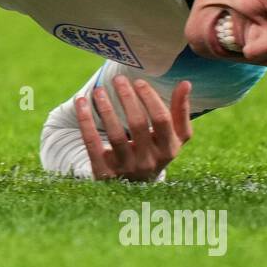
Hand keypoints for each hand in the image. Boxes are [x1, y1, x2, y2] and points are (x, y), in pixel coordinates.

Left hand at [74, 77, 192, 181]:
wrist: (136, 186)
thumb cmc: (156, 151)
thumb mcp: (173, 137)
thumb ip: (180, 111)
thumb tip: (186, 83)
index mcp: (169, 150)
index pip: (162, 119)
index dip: (150, 98)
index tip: (139, 81)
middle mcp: (149, 161)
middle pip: (138, 124)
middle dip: (127, 98)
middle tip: (118, 79)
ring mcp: (126, 169)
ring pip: (115, 134)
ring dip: (106, 108)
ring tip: (98, 89)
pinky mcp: (104, 172)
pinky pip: (92, 143)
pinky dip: (85, 121)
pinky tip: (81, 102)